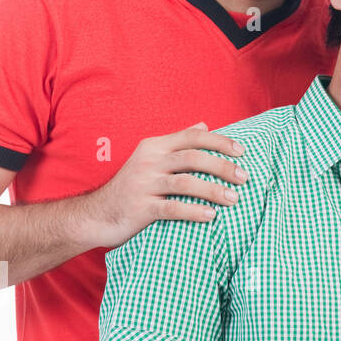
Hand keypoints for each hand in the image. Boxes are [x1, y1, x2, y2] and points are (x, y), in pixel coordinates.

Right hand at [72, 123, 247, 249]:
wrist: (95, 215)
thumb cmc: (132, 186)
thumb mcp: (151, 158)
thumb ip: (177, 142)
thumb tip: (204, 124)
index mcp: (154, 146)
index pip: (192, 137)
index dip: (220, 142)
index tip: (242, 151)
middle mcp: (149, 162)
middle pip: (193, 158)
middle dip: (222, 166)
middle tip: (244, 177)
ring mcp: (143, 185)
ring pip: (185, 183)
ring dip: (214, 190)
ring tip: (235, 198)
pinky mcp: (140, 208)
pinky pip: (172, 208)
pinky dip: (194, 211)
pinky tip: (212, 216)